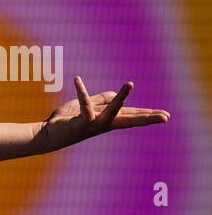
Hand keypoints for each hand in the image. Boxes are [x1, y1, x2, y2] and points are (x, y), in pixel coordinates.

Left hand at [36, 76, 169, 151]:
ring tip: (130, 83)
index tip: (166, 116)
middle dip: (148, 118)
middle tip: (166, 117)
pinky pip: (84, 105)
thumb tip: (117, 95)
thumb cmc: (66, 121)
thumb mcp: (86, 107)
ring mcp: (93, 124)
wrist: (47, 134)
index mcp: (107, 119)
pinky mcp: (81, 123)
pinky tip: (77, 80)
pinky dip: (80, 92)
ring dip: (120, 97)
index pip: (131, 115)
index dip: (148, 115)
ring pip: (112, 111)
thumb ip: (101, 100)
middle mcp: (104, 124)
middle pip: (130, 119)